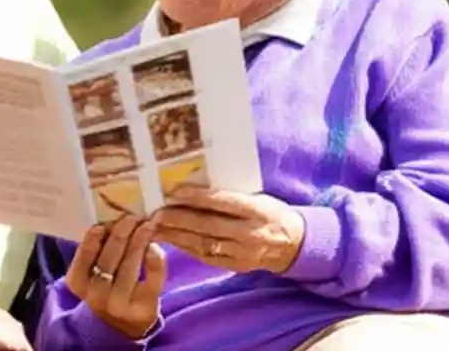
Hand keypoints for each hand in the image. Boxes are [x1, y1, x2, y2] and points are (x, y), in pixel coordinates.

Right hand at [65, 216, 166, 338]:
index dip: (93, 239)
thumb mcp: (91, 269)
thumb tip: (110, 215)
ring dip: (139, 241)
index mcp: (78, 282)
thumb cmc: (104, 284)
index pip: (83, 257)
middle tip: (132, 216)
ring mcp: (120, 304)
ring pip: (129, 267)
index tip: (102, 223)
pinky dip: (154, 260)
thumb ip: (96, 246)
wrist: (122, 322)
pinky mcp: (144, 307)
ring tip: (147, 224)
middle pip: (109, 260)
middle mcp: (96, 296)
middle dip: (121, 235)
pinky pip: (151, 279)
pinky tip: (155, 246)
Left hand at [152, 186, 304, 273]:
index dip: (199, 197)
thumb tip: (197, 182)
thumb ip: (233, 193)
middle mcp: (250, 233)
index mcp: (258, 210)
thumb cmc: (271, 212)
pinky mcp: (236, 266)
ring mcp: (243, 253)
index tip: (175, 191)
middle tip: (156, 211)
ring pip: (204, 244)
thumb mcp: (259, 197)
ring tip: (155, 226)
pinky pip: (207, 257)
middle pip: (210, 226)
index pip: (225, 202)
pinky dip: (186, 248)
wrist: (293, 244)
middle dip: (179, 218)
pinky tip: (170, 240)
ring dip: (176, 235)